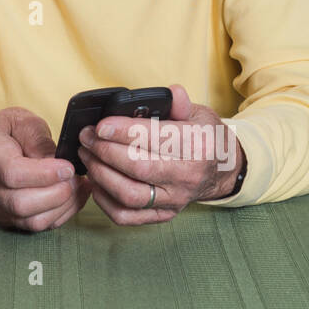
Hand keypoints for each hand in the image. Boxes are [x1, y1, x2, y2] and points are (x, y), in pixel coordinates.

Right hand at [0, 107, 89, 230]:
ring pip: (32, 221)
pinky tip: (73, 196)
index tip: (68, 167)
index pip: (12, 173)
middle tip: (75, 177)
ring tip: (78, 186)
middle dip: (57, 193)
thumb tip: (58, 166)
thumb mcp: (26, 123)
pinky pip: (38, 226)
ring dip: (63, 206)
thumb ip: (40, 142)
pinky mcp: (8, 218)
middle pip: (21, 203)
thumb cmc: (12, 130)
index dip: (44, 174)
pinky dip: (62, 214)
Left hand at [77, 84, 244, 225]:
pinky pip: (126, 216)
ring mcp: (175, 199)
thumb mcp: (199, 113)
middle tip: (87, 136)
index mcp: (199, 146)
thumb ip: (180, 103)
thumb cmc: (204, 138)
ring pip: (129, 195)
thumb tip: (172, 92)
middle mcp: (188, 176)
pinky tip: (95, 180)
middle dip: (105, 150)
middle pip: (138, 167)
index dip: (123, 131)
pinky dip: (104, 200)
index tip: (100, 125)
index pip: (156, 139)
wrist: (222, 170)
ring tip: (87, 154)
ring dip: (100, 174)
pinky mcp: (163, 214)